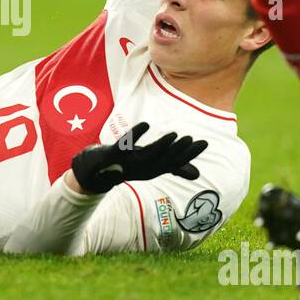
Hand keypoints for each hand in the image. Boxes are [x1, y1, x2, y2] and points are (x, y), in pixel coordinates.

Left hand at [69, 122, 206, 195]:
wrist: (94, 172)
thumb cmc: (127, 165)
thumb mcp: (151, 165)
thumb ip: (173, 168)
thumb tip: (197, 175)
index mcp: (152, 170)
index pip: (175, 163)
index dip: (190, 154)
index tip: (204, 143)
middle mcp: (142, 169)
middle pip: (163, 161)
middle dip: (178, 151)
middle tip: (192, 138)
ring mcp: (127, 163)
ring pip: (147, 155)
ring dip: (161, 146)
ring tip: (174, 135)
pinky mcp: (112, 155)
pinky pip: (124, 145)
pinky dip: (135, 135)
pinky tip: (146, 124)